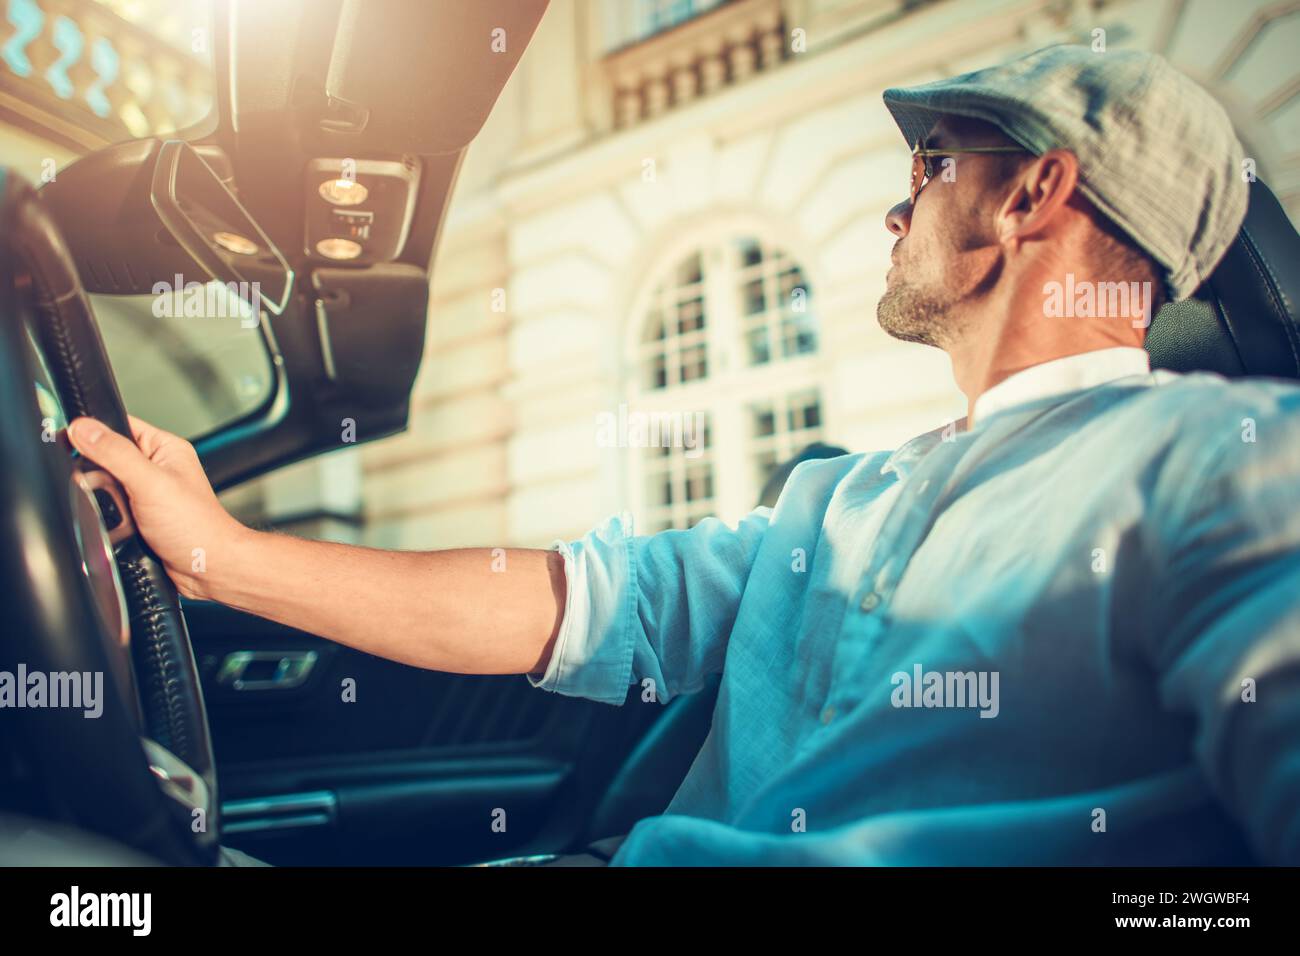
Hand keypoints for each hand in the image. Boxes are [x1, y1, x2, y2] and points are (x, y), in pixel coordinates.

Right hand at [68, 415, 249, 599]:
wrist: (207, 568)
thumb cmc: (196, 525)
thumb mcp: (150, 482)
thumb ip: (115, 453)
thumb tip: (83, 428)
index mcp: (164, 448)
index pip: (119, 425)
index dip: (95, 434)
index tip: (79, 447)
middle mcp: (157, 468)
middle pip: (106, 460)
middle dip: (101, 479)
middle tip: (117, 494)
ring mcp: (148, 493)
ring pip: (104, 489)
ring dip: (107, 504)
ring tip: (128, 516)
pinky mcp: (140, 516)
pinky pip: (110, 512)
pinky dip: (111, 521)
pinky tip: (125, 530)